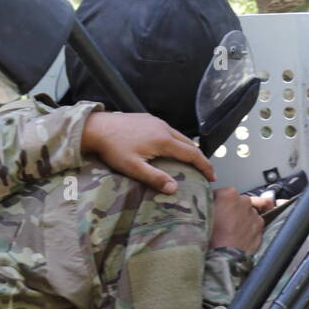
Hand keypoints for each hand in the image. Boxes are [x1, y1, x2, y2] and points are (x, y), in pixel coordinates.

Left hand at [82, 112, 215, 192]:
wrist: (96, 127)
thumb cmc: (113, 149)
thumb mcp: (133, 168)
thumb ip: (155, 178)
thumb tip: (174, 189)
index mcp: (164, 140)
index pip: (192, 154)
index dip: (205, 166)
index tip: (212, 177)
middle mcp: (164, 128)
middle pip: (189, 143)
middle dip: (200, 158)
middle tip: (205, 171)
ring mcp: (156, 121)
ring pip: (179, 136)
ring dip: (188, 148)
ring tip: (190, 161)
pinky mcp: (148, 119)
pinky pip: (168, 130)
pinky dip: (176, 141)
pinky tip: (170, 148)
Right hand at [211, 187, 266, 252]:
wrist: (223, 258)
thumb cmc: (209, 237)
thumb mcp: (200, 215)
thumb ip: (208, 203)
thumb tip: (210, 201)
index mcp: (229, 194)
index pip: (223, 194)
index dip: (217, 203)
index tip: (213, 210)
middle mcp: (244, 201)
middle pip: (237, 202)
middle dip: (232, 209)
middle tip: (222, 222)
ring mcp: (254, 214)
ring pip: (247, 212)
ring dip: (241, 218)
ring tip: (230, 231)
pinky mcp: (260, 228)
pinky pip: (254, 224)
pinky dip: (248, 228)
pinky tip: (238, 236)